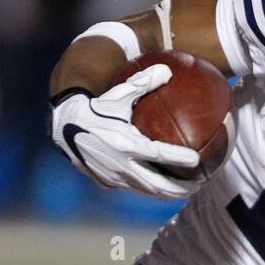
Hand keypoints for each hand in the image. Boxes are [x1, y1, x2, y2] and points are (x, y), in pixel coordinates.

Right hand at [50, 64, 200, 199]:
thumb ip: (144, 82)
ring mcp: (114, 176)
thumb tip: (168, 70)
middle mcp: (120, 164)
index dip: (179, 158)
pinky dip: (151, 189)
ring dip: (168, 194)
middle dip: (179, 188)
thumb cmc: (96, 107)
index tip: (198, 160)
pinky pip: (134, 187)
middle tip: (199, 185)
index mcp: (125, 142)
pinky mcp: (107, 181)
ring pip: (146, 190)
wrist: (65, 126)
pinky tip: (162, 187)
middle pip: (157, 184)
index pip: (158, 154)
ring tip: (186, 191)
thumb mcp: (119, 93)